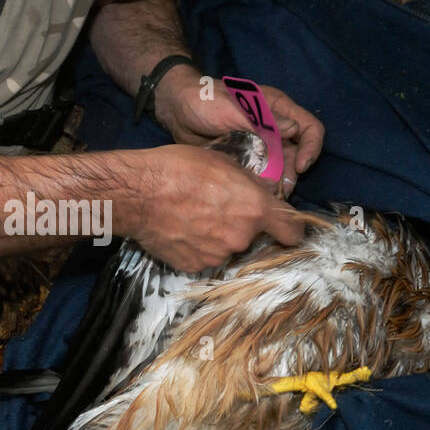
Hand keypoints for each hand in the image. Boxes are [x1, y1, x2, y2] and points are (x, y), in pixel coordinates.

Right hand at [129, 144, 304, 272]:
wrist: (138, 193)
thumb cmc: (179, 168)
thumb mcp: (223, 163)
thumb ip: (250, 183)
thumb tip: (264, 191)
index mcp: (255, 209)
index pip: (292, 231)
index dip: (291, 230)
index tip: (286, 229)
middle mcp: (241, 237)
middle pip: (253, 237)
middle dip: (242, 226)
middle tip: (217, 208)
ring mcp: (217, 255)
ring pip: (227, 247)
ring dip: (218, 236)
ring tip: (193, 216)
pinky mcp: (194, 265)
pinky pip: (204, 256)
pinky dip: (197, 246)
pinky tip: (181, 229)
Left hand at [155, 66, 324, 197]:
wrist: (176, 109)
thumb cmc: (204, 100)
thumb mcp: (232, 108)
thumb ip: (261, 120)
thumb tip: (294, 130)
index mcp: (276, 109)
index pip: (309, 127)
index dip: (310, 147)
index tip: (300, 167)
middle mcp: (273, 128)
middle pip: (296, 154)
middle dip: (292, 174)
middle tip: (281, 193)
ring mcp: (259, 144)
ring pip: (278, 168)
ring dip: (277, 184)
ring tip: (268, 200)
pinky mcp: (244, 158)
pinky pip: (259, 174)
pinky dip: (260, 186)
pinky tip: (253, 197)